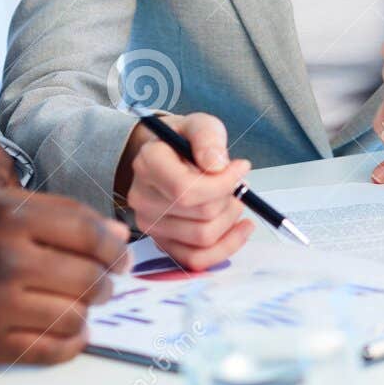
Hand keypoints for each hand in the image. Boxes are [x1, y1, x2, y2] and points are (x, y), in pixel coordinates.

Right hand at [0, 190, 129, 365]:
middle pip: (90, 278)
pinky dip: (71, 341)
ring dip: (86, 311)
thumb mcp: (2, 206)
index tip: (122, 257)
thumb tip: (119, 235)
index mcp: (11, 217)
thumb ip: (62, 215)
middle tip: (103, 282)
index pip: (89, 233)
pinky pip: (54, 349)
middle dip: (106, 282)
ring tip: (79, 303)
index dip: (115, 248)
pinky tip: (67, 328)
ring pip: (76, 316)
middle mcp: (6, 260)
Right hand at [116, 113, 253, 270]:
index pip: (187, 190)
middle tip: (237, 183)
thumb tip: (217, 166)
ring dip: (230, 219)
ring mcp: (149, 224)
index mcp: (148, 164)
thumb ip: (208, 138)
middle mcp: (142, 198)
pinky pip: (197, 259)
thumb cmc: (185, 141)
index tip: (242, 167)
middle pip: (202, 215)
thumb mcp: (200, 125)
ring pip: (204, 238)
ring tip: (233, 199)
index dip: (224, 184)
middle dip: (230, 199)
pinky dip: (226, 246)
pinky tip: (239, 228)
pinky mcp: (161, 243)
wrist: (168, 156)